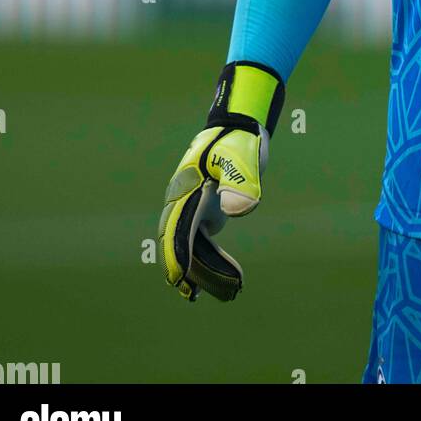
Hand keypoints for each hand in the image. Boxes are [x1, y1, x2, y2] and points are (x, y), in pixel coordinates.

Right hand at [158, 62, 283, 301]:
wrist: (241, 124)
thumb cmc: (240, 138)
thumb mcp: (243, 157)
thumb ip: (241, 182)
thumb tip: (237, 212)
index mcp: (187, 188)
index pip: (177, 227)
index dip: (177, 255)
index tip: (180, 279)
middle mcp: (185, 199)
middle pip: (179, 240)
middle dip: (185, 269)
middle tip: (195, 296)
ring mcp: (194, 205)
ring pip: (190, 243)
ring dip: (198, 267)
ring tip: (209, 294)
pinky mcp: (206, 208)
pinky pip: (202, 238)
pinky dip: (207, 258)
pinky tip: (217, 277)